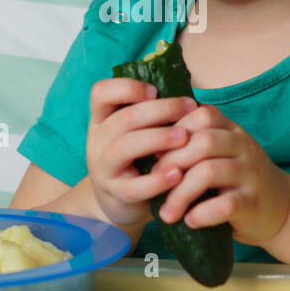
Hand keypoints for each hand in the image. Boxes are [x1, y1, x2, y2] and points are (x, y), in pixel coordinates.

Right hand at [86, 78, 199, 227]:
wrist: (117, 202)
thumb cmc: (136, 159)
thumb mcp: (135, 133)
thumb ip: (153, 115)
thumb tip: (191, 98)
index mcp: (102, 120)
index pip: (101, 93)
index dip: (127, 88)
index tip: (155, 91)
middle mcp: (98, 141)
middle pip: (122, 119)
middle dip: (159, 110)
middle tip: (189, 108)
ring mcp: (104, 169)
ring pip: (123, 148)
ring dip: (157, 138)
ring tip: (184, 137)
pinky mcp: (117, 195)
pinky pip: (134, 187)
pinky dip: (157, 180)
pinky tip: (178, 174)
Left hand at [148, 104, 289, 246]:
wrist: (281, 208)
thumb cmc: (238, 179)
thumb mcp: (223, 152)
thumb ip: (197, 142)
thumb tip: (151, 144)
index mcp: (233, 131)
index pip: (202, 115)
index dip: (175, 131)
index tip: (156, 152)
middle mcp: (245, 147)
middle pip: (203, 142)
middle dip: (172, 161)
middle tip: (153, 181)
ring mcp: (251, 175)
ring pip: (209, 172)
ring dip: (180, 193)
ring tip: (167, 212)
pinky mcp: (253, 204)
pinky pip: (225, 205)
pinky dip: (202, 214)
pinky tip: (190, 221)